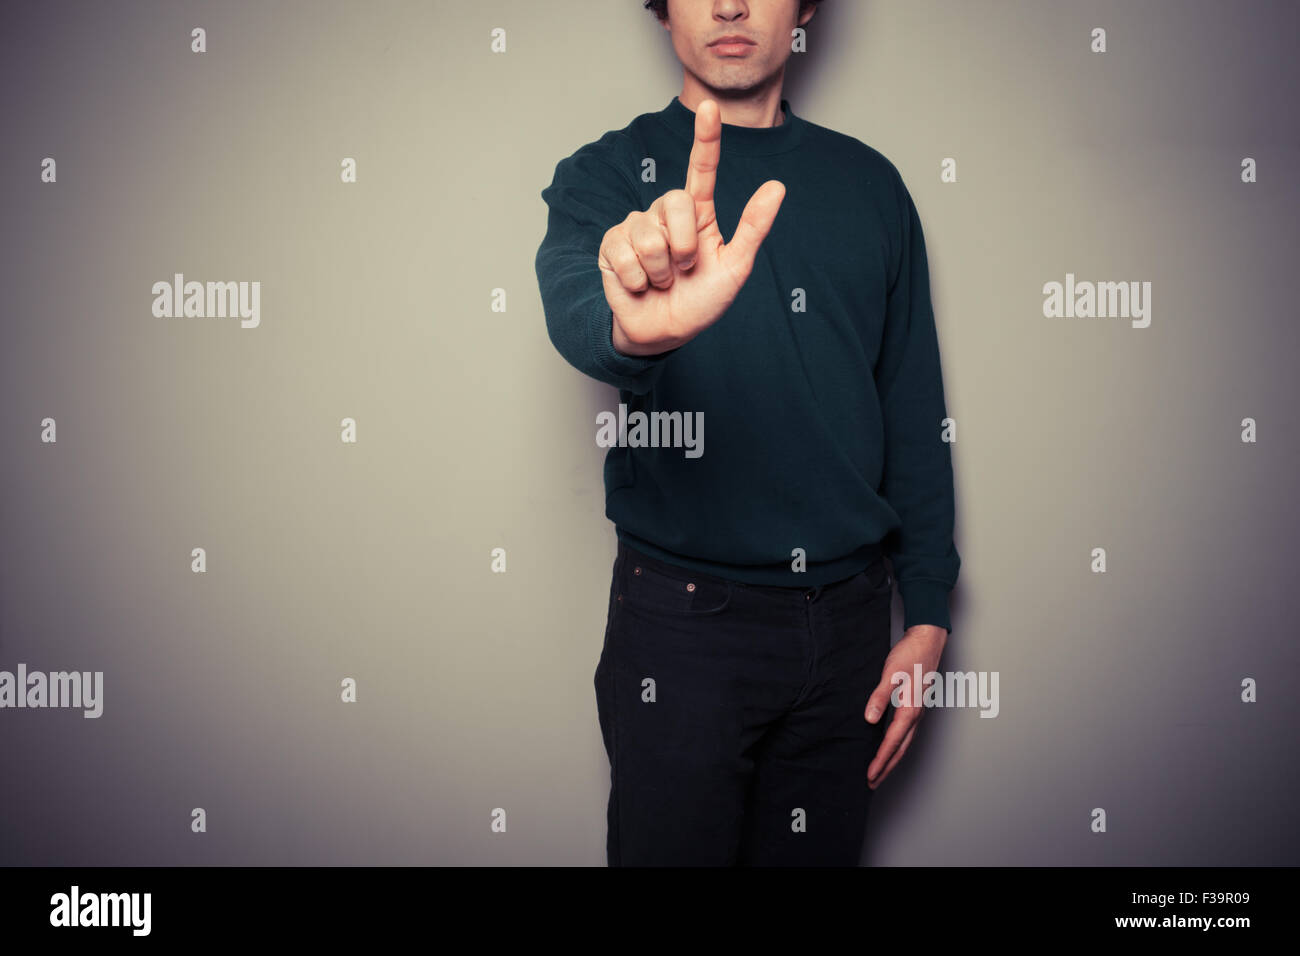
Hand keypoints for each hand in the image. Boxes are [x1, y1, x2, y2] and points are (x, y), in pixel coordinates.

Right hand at [598, 98, 785, 355]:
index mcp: (697, 214)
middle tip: (683, 271)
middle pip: (674, 204)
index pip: (701, 168)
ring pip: (649, 237)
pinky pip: (624, 254)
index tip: (709, 106)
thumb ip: (753, 227)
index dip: (705, 138)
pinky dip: (638, 280)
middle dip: (683, 247)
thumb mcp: (735, 267)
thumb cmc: (702, 300)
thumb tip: (778, 186)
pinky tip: (639, 286)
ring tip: (662, 281)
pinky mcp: (611, 245)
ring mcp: (635, 226)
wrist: (664, 331)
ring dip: (660, 271)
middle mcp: (665, 214)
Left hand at [864, 623, 947, 788]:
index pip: (892, 742)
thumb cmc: (910, 655)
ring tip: (879, 772)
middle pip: (900, 749)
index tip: (870, 776)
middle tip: (872, 783)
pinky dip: (897, 746)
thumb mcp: (890, 674)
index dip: (880, 761)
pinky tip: (889, 746)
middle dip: (886, 768)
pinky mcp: (915, 706)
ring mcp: (917, 712)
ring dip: (892, 759)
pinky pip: (906, 733)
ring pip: (905, 743)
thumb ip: (879, 696)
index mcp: (910, 710)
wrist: (928, 640)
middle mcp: (916, 715)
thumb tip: (870, 719)